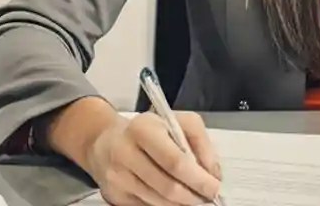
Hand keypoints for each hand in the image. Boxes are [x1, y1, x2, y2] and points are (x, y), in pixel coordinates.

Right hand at [85, 111, 222, 205]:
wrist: (105, 140)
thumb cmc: (147, 131)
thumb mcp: (175, 122)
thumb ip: (200, 141)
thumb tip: (213, 173)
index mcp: (142, 129)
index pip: (174, 161)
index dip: (198, 179)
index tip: (214, 187)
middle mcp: (124, 152)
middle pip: (168, 187)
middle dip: (193, 196)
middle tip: (207, 197)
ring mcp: (117, 177)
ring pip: (159, 202)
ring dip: (181, 204)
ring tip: (191, 196)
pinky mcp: (114, 194)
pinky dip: (165, 205)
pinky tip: (171, 198)